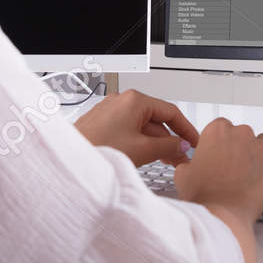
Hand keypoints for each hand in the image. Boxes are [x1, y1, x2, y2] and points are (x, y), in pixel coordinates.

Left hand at [75, 89, 200, 167]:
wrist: (68, 159)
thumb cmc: (97, 148)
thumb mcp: (142, 150)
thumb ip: (168, 146)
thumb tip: (182, 146)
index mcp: (134, 100)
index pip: (171, 111)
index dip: (186, 129)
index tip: (194, 142)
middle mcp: (121, 101)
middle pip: (156, 120)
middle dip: (170, 140)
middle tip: (181, 157)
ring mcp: (110, 112)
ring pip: (142, 127)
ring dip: (156, 144)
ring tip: (166, 161)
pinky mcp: (101, 124)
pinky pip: (128, 131)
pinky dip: (140, 143)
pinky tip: (144, 158)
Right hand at [175, 117, 262, 225]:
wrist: (219, 214)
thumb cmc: (202, 195)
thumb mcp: (183, 175)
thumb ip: (189, 164)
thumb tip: (189, 166)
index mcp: (217, 131)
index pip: (221, 127)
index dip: (219, 144)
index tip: (217, 155)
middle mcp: (241, 135)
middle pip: (244, 134)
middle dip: (239, 148)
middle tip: (231, 168)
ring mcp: (261, 151)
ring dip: (261, 153)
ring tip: (254, 168)